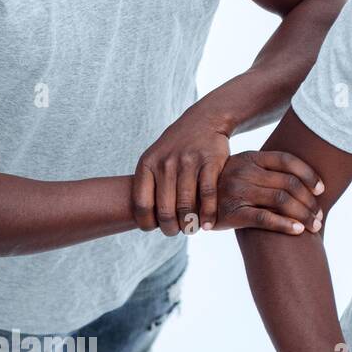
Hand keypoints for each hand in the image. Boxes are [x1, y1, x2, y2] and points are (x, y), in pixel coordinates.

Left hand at [132, 113, 231, 235]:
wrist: (204, 120)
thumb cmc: (176, 148)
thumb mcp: (154, 159)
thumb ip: (148, 185)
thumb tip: (144, 219)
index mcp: (147, 164)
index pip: (141, 205)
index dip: (147, 223)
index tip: (154, 228)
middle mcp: (165, 163)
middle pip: (165, 210)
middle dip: (170, 229)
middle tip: (176, 231)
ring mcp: (188, 161)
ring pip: (186, 206)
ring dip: (189, 225)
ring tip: (191, 229)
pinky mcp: (210, 161)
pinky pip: (207, 195)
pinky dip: (208, 214)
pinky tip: (208, 224)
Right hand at [216, 150, 324, 236]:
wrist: (190, 206)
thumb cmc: (222, 190)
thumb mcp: (240, 171)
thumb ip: (263, 172)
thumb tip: (300, 180)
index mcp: (250, 157)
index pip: (288, 161)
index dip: (309, 175)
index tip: (322, 190)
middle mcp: (244, 171)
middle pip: (289, 183)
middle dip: (310, 201)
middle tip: (320, 215)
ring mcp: (238, 191)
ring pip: (282, 200)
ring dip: (304, 214)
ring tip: (315, 226)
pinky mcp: (233, 213)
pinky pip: (266, 219)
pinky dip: (286, 225)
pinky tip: (299, 231)